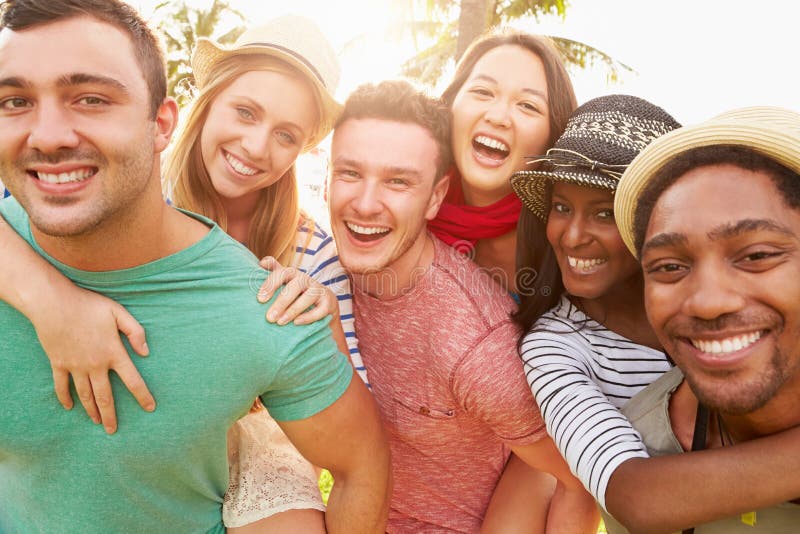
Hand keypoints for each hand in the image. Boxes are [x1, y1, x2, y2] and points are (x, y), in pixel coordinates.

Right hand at [32, 285, 154, 433]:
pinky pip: (61, 386)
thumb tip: (146, 352)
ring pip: (85, 395)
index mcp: (113, 353)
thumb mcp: (119, 313)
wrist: (54, 304)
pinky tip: (69, 407)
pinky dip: (65, 397)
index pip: (133, 380)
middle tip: (113, 430)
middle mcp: (95, 365)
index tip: (150, 408)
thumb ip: (136, 332)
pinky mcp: (59, 363)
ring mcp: (75, 366)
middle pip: (105, 396)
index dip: (142, 396)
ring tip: (96, 422)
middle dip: (110, 415)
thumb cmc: (89, 306)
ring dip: (91, 410)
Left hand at [257, 256, 338, 325]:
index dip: (271, 284)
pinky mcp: (329, 303)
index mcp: (293, 274)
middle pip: (295, 286)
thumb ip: (274, 272)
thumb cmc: (298, 294)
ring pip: (308, 297)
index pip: (282, 273)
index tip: (260, 299)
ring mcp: (319, 290)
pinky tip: (296, 323)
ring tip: (280, 322)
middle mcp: (307, 280)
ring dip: (293, 310)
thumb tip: (262, 263)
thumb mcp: (285, 283)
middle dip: (281, 302)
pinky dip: (308, 316)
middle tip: (269, 318)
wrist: (323, 305)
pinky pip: (321, 309)